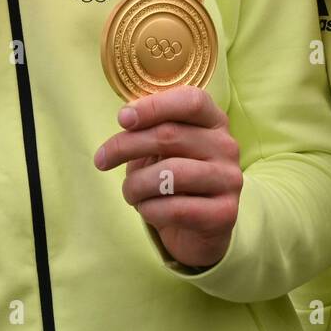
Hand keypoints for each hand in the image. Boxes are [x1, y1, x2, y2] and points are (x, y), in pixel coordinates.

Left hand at [94, 86, 240, 268]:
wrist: (198, 229)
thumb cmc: (174, 179)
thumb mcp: (163, 149)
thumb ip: (151, 129)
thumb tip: (127, 119)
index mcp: (214, 121)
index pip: (191, 101)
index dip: (154, 106)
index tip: (122, 119)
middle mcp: (227, 146)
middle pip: (170, 135)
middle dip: (126, 146)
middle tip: (101, 160)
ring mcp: (229, 180)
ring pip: (170, 174)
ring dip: (136, 185)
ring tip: (129, 192)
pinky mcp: (224, 213)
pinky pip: (176, 208)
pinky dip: (149, 210)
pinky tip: (147, 209)